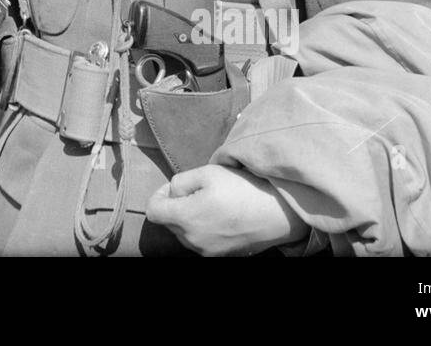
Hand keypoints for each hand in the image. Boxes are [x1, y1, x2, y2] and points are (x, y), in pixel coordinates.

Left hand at [146, 164, 307, 255]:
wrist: (277, 213)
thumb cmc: (242, 188)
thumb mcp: (207, 173)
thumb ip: (179, 181)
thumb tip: (172, 193)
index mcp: (185, 218)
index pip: (153, 211)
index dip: (159, 195)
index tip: (175, 187)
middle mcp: (192, 240)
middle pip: (168, 222)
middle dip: (175, 205)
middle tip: (197, 190)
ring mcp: (206, 252)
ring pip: (184, 234)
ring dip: (189, 218)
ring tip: (211, 203)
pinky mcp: (220, 257)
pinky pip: (200, 242)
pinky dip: (203, 229)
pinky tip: (221, 217)